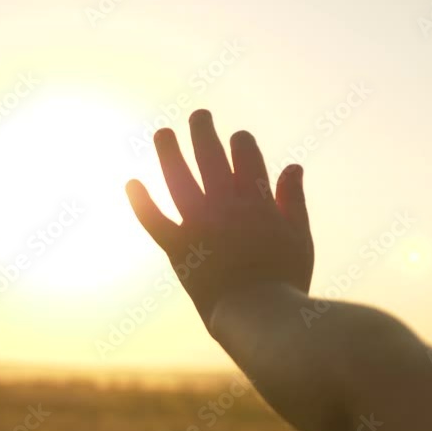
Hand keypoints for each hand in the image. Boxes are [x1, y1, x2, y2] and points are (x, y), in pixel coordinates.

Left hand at [125, 110, 313, 331]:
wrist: (259, 314)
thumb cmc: (286, 281)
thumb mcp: (300, 237)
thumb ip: (293, 200)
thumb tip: (292, 166)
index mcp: (258, 199)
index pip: (246, 155)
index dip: (240, 142)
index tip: (237, 139)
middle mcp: (226, 203)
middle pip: (211, 155)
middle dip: (204, 131)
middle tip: (198, 116)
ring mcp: (200, 222)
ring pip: (179, 177)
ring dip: (169, 151)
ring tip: (163, 133)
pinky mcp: (178, 247)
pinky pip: (154, 219)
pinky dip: (141, 201)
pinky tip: (131, 182)